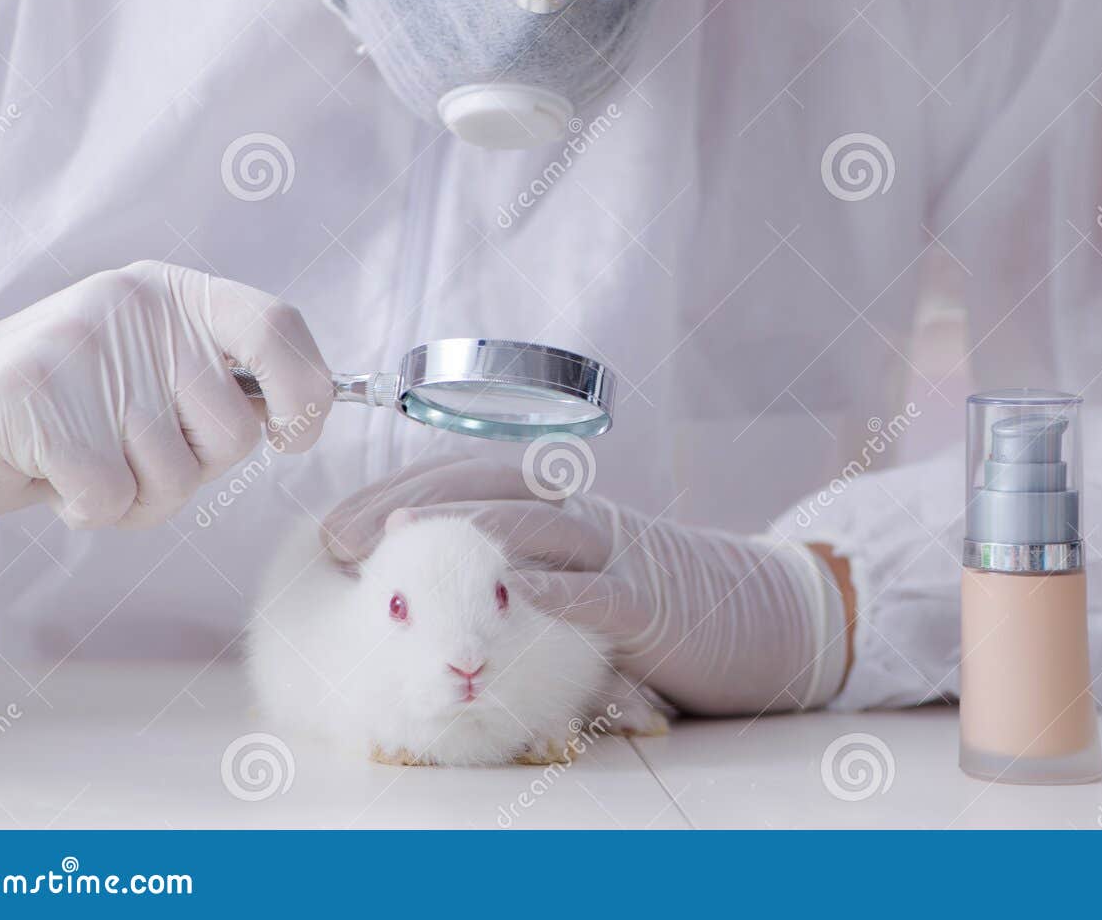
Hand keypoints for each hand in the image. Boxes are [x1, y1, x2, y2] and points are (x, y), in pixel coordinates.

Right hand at [0, 260, 331, 530]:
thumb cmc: (58, 414)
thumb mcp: (144, 371)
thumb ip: (216, 378)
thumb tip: (307, 408)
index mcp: (169, 292)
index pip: (276, 325)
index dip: (307, 391)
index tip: (295, 436)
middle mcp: (132, 304)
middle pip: (233, 429)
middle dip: (194, 471)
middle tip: (130, 454)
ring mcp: (81, 347)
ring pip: (176, 475)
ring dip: (138, 498)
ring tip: (83, 461)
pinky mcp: (34, 399)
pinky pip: (114, 498)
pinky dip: (88, 512)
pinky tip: (48, 475)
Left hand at [321, 458, 850, 715]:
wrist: (767, 619)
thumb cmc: (655, 611)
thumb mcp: (577, 585)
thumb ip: (514, 582)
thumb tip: (418, 605)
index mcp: (562, 510)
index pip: (470, 482)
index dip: (399, 494)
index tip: (333, 525)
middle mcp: (587, 519)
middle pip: (494, 489)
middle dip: (412, 504)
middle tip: (342, 537)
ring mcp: (624, 555)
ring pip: (543, 527)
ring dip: (467, 530)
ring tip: (402, 544)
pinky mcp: (657, 604)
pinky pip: (603, 593)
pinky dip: (558, 589)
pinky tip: (512, 591)